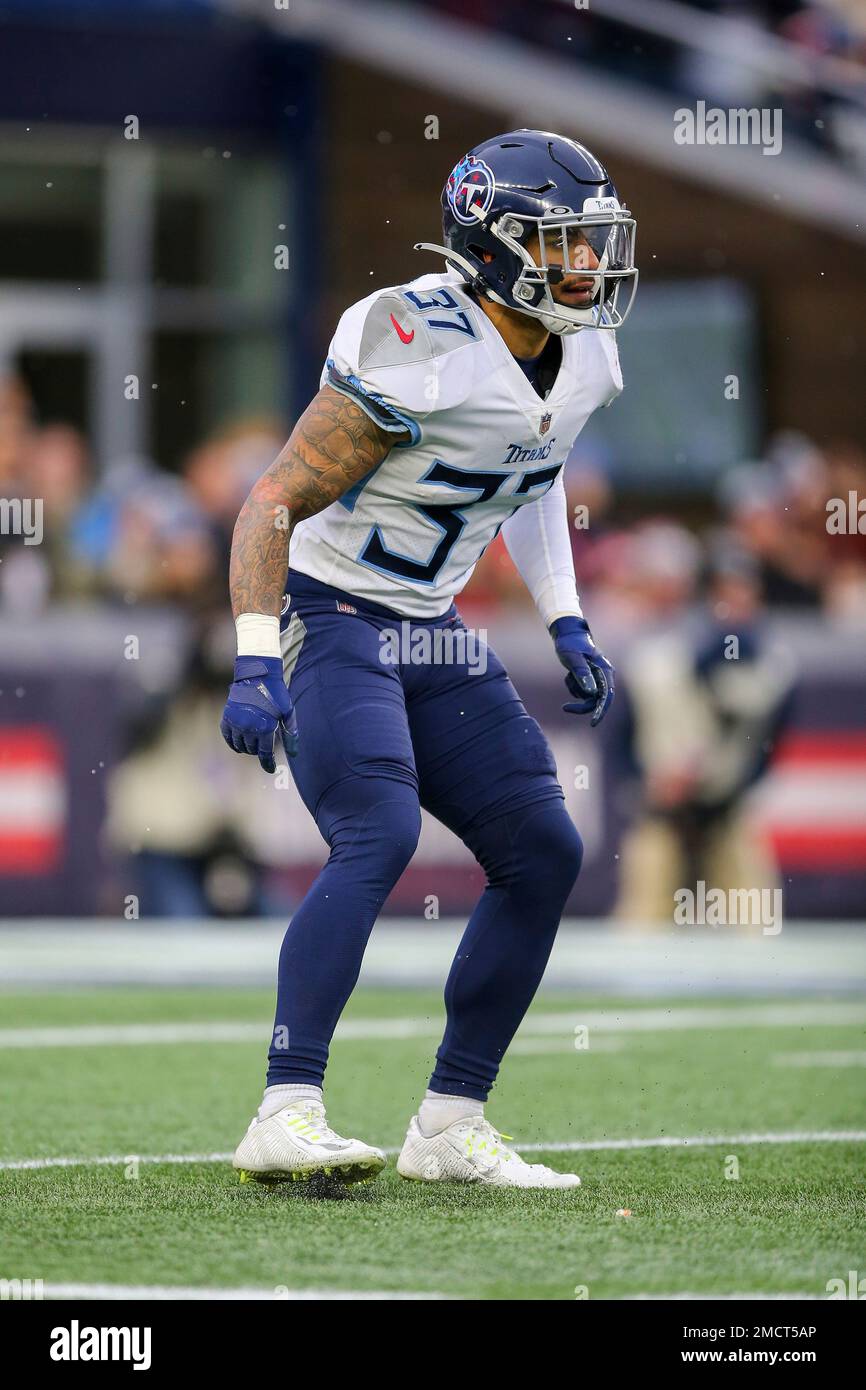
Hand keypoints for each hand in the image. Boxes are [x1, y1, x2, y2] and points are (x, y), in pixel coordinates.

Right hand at [219, 656, 298, 773]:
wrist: (257, 675)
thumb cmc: (276, 694)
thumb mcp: (288, 712)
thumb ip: (291, 733)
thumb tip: (294, 754)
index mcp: (265, 728)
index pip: (265, 754)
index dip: (268, 764)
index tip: (271, 769)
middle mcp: (249, 728)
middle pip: (252, 750)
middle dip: (259, 752)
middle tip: (264, 747)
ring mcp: (236, 723)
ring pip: (240, 745)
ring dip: (247, 748)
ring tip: (253, 744)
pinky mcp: (227, 717)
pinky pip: (228, 737)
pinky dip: (233, 743)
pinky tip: (239, 743)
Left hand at [550, 616, 614, 726]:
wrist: (567, 634)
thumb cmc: (570, 644)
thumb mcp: (573, 658)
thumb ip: (582, 673)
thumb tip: (591, 692)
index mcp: (605, 671)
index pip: (607, 696)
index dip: (601, 711)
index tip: (593, 723)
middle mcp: (605, 676)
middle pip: (597, 700)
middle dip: (581, 705)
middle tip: (565, 708)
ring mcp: (598, 678)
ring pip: (588, 696)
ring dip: (575, 690)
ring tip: (568, 675)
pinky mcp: (591, 679)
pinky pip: (582, 691)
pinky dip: (573, 686)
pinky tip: (569, 674)